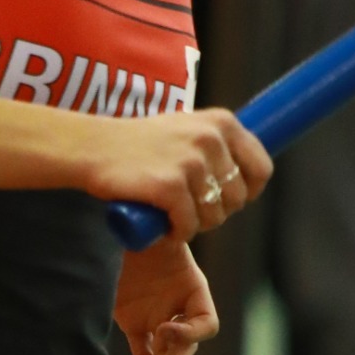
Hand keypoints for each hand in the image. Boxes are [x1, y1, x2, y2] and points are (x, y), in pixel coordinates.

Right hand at [82, 108, 272, 241]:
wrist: (92, 147)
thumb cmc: (140, 144)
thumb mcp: (187, 129)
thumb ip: (218, 145)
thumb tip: (252, 177)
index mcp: (221, 122)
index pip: (261, 168)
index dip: (247, 191)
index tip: (225, 198)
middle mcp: (210, 139)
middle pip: (237, 199)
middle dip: (215, 211)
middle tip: (187, 207)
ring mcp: (191, 162)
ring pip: (214, 216)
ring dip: (194, 223)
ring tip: (171, 212)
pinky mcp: (170, 186)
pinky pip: (188, 226)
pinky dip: (176, 232)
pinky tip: (161, 223)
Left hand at [115, 240, 216, 354]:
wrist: (116, 229)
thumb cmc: (139, 226)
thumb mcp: (156, 231)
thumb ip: (163, 240)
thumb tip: (162, 240)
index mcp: (193, 288)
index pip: (206, 323)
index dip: (191, 332)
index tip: (162, 328)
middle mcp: (179, 308)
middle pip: (186, 348)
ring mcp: (158, 318)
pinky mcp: (135, 325)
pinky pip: (144, 354)